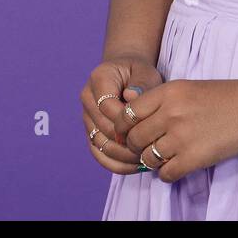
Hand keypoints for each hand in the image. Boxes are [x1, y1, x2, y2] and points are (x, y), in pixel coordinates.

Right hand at [80, 55, 164, 173]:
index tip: (147, 126)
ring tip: (146, 159)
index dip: (127, 119)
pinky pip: (99, 154)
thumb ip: (141, 82)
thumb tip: (132, 96)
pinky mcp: (91, 132)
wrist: (128, 75)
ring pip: (99, 144)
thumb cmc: (140, 73)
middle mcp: (87, 98)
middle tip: (150, 148)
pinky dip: (116, 163)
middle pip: (103, 128)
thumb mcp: (146, 71)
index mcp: (99, 78)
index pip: (107, 106)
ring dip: (122, 156)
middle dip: (127, 141)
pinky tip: (136, 166)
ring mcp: (86, 117)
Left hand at [118, 79, 237, 182]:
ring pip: (147, 159)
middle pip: (133, 139)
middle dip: (138, 146)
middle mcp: (171, 113)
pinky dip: (168, 173)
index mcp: (168, 92)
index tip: (131, 133)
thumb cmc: (222, 97)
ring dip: (154, 161)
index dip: (124, 128)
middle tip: (150, 146)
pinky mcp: (193, 158)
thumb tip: (131, 127)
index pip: (126, 114)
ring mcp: (182, 137)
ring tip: (168, 155)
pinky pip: (165, 174)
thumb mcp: (186, 89)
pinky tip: (179, 164)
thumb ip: (158, 104)